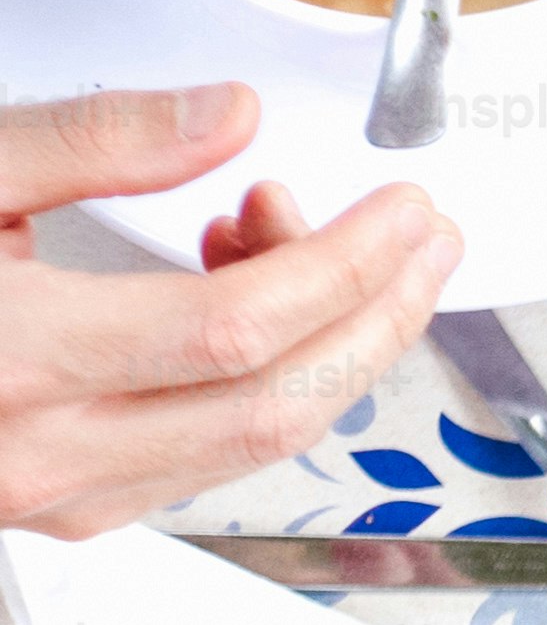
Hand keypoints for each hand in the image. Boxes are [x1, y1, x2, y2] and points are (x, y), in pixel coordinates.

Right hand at [0, 86, 457, 538]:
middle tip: (426, 239)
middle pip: (279, 401)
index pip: (240, 327)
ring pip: (254, 440)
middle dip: (377, 316)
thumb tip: (229, 113)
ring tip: (324, 239)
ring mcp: (55, 495)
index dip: (345, 267)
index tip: (406, 211)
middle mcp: (42, 450)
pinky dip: (256, 378)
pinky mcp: (62, 510)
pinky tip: (240, 289)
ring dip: (322, 346)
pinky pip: (203, 455)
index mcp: (9, 354)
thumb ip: (89, 142)